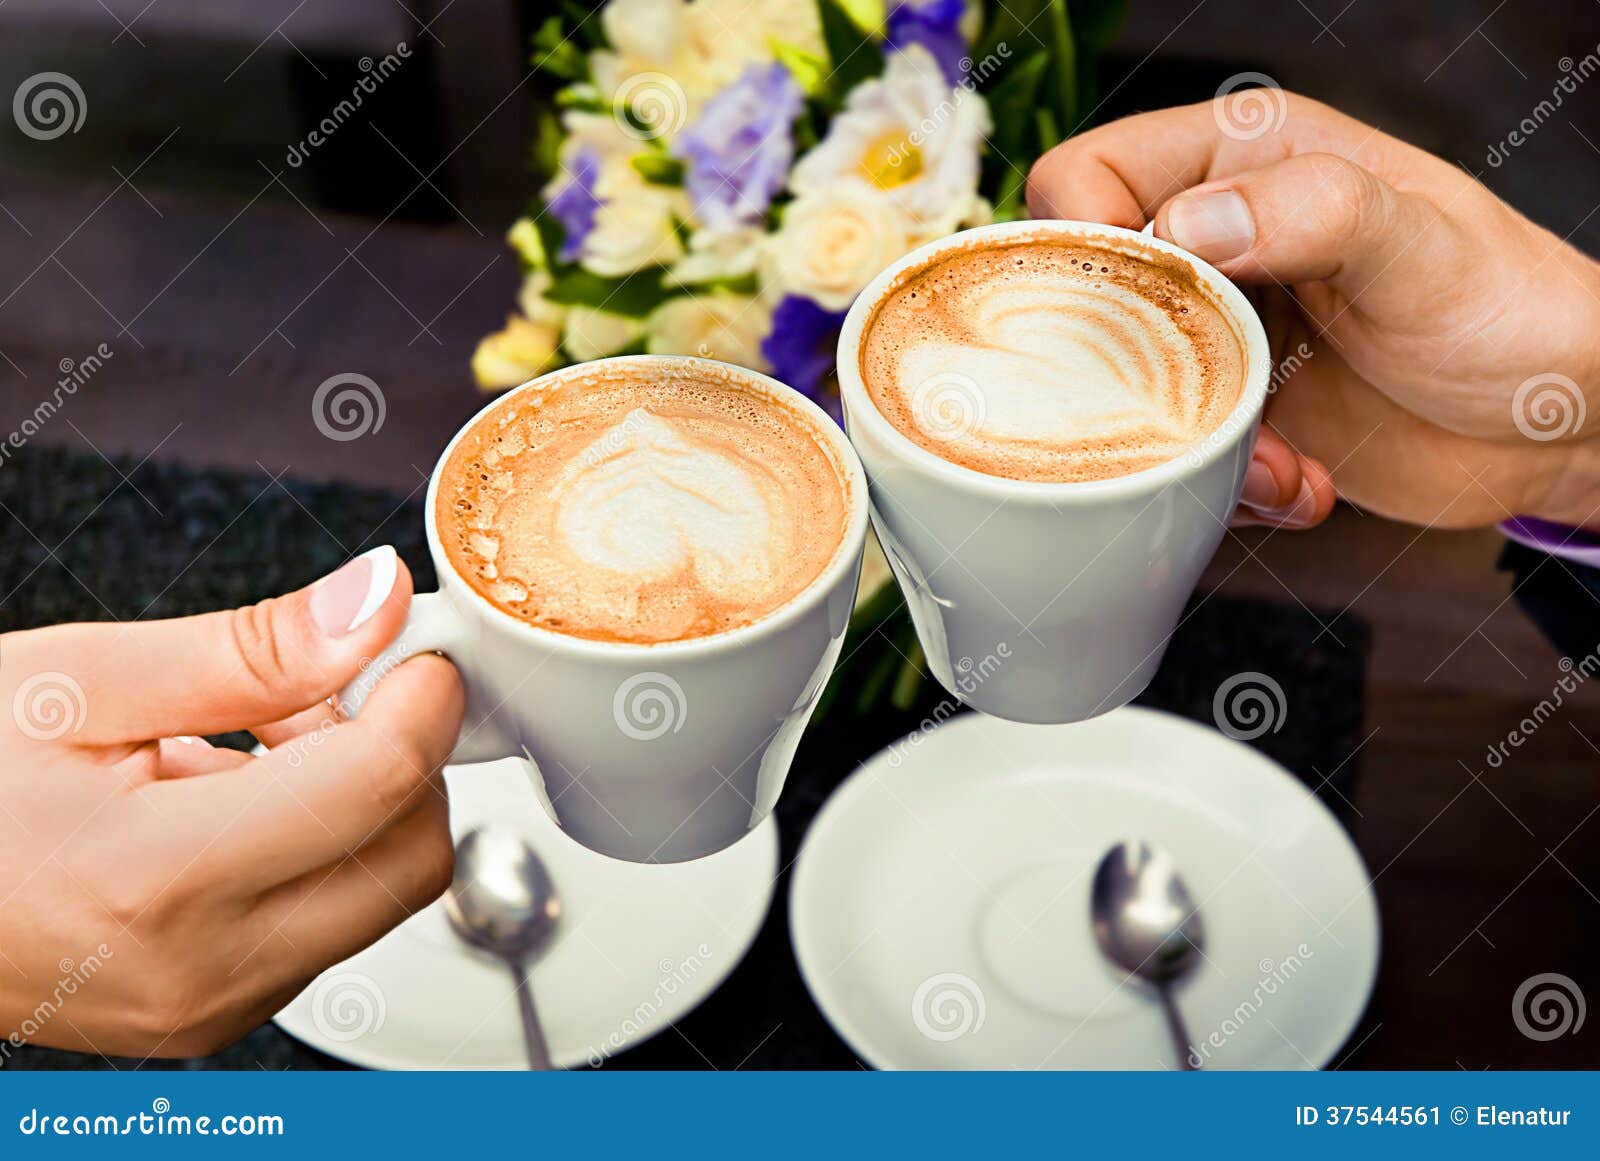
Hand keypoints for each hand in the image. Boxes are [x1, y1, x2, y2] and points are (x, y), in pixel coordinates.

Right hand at [0, 547, 462, 1057]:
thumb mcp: (82, 682)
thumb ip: (252, 649)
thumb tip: (375, 601)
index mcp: (162, 880)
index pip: (381, 785)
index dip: (423, 698)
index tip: (415, 649)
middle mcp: (202, 969)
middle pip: (411, 858)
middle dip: (403, 759)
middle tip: (330, 690)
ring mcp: (209, 1006)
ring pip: (379, 895)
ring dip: (361, 804)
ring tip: (258, 740)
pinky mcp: (213, 1013)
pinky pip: (328, 925)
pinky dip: (322, 851)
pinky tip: (238, 798)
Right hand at [1028, 91, 1599, 529]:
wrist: (1558, 429)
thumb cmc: (1513, 311)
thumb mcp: (1422, 250)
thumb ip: (1313, 215)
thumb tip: (1186, 227)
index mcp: (1242, 159)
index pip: (1091, 177)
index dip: (1084, 240)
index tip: (1126, 305)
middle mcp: (1211, 239)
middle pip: (1080, 291)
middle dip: (1120, 365)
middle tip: (1192, 402)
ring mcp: (1212, 330)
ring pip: (1111, 387)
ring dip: (1177, 442)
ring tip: (1276, 459)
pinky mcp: (1224, 409)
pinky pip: (1167, 451)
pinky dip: (1217, 483)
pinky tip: (1297, 482)